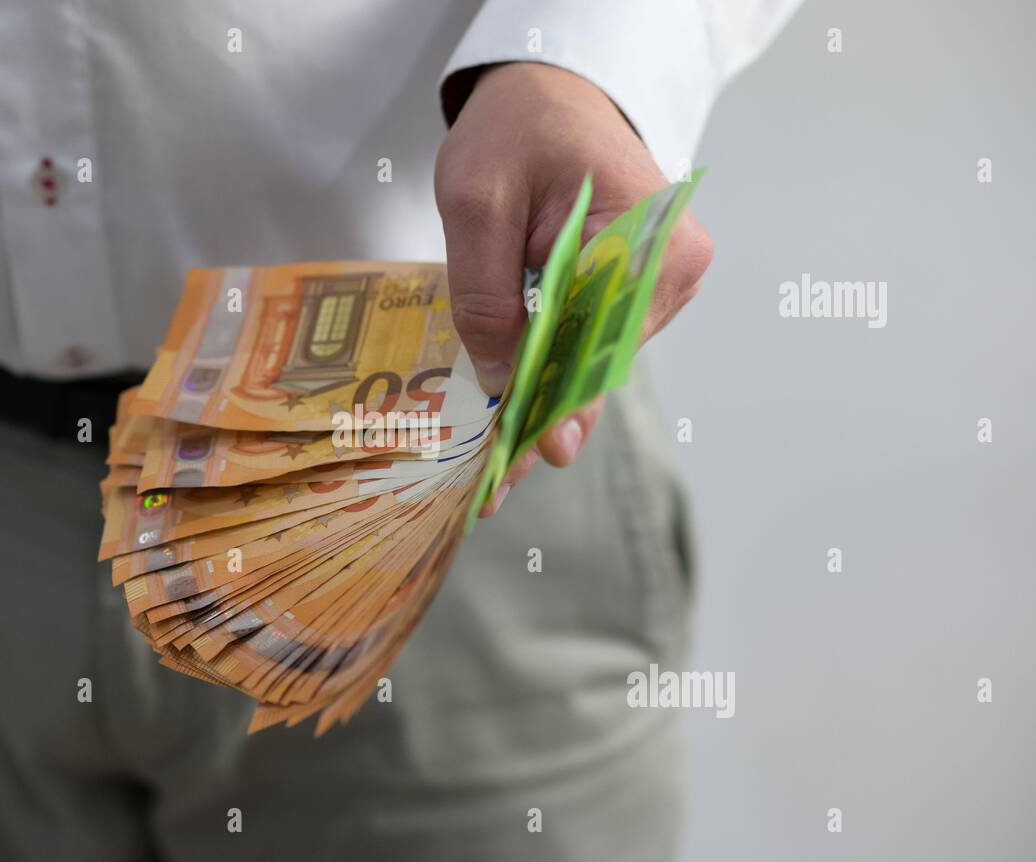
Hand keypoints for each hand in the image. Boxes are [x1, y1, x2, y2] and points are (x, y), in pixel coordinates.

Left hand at [435, 62, 713, 516]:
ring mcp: (662, 283)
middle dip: (546, 417)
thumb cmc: (516, 130)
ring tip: (498, 456)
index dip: (558, 405)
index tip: (523, 461)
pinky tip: (518, 409)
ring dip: (546, 400)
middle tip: (497, 482)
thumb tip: (501, 382)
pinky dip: (554, 372)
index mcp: (651, 240)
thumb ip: (486, 292)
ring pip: (596, 359)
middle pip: (601, 360)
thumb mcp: (476, 201)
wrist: (548, 91)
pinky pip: (593, 342)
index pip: (598, 341)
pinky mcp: (640, 291)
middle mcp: (674, 269)